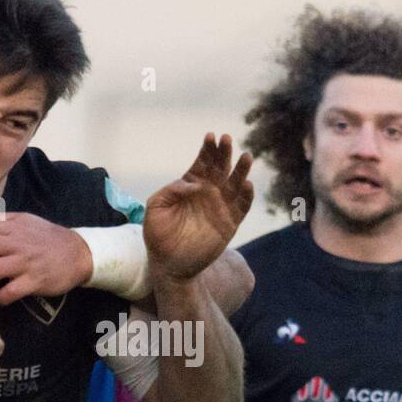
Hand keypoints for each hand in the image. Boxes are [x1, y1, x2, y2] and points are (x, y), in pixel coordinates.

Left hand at [0, 213, 92, 305]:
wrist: (79, 253)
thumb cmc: (49, 238)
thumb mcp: (26, 221)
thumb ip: (1, 221)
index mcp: (13, 227)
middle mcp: (17, 243)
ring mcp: (26, 263)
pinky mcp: (35, 281)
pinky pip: (11, 291)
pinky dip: (1, 297)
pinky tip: (0, 298)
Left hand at [143, 133, 253, 281]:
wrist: (170, 264)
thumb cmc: (158, 236)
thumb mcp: (155, 208)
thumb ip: (170, 191)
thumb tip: (193, 183)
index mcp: (191, 185)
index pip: (202, 162)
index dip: (208, 149)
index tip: (211, 137)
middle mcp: (208, 192)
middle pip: (221, 168)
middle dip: (224, 153)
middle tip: (227, 139)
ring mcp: (221, 207)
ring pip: (235, 183)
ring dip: (241, 170)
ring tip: (245, 156)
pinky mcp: (230, 223)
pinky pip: (242, 206)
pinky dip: (246, 195)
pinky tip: (247, 184)